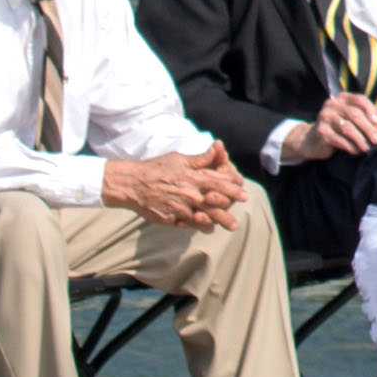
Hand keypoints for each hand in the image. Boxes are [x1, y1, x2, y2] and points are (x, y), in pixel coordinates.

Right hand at [101, 144, 248, 230]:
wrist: (132, 184)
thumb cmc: (156, 168)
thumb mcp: (179, 159)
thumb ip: (200, 159)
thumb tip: (218, 148)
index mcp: (193, 178)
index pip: (220, 184)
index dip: (234, 190)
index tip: (244, 195)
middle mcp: (190, 194)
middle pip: (216, 204)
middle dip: (229, 210)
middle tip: (239, 217)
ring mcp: (181, 208)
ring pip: (205, 217)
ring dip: (219, 221)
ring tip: (231, 226)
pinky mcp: (171, 219)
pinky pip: (190, 225)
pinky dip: (201, 226)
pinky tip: (209, 227)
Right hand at [296, 91, 376, 166]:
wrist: (313, 140)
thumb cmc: (338, 129)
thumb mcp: (352, 121)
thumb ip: (366, 120)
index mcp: (342, 98)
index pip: (360, 100)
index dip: (371, 111)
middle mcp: (332, 105)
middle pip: (355, 114)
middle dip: (369, 129)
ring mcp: (325, 118)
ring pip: (348, 128)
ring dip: (360, 139)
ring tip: (367, 148)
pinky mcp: (321, 132)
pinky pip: (340, 140)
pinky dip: (351, 147)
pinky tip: (356, 151)